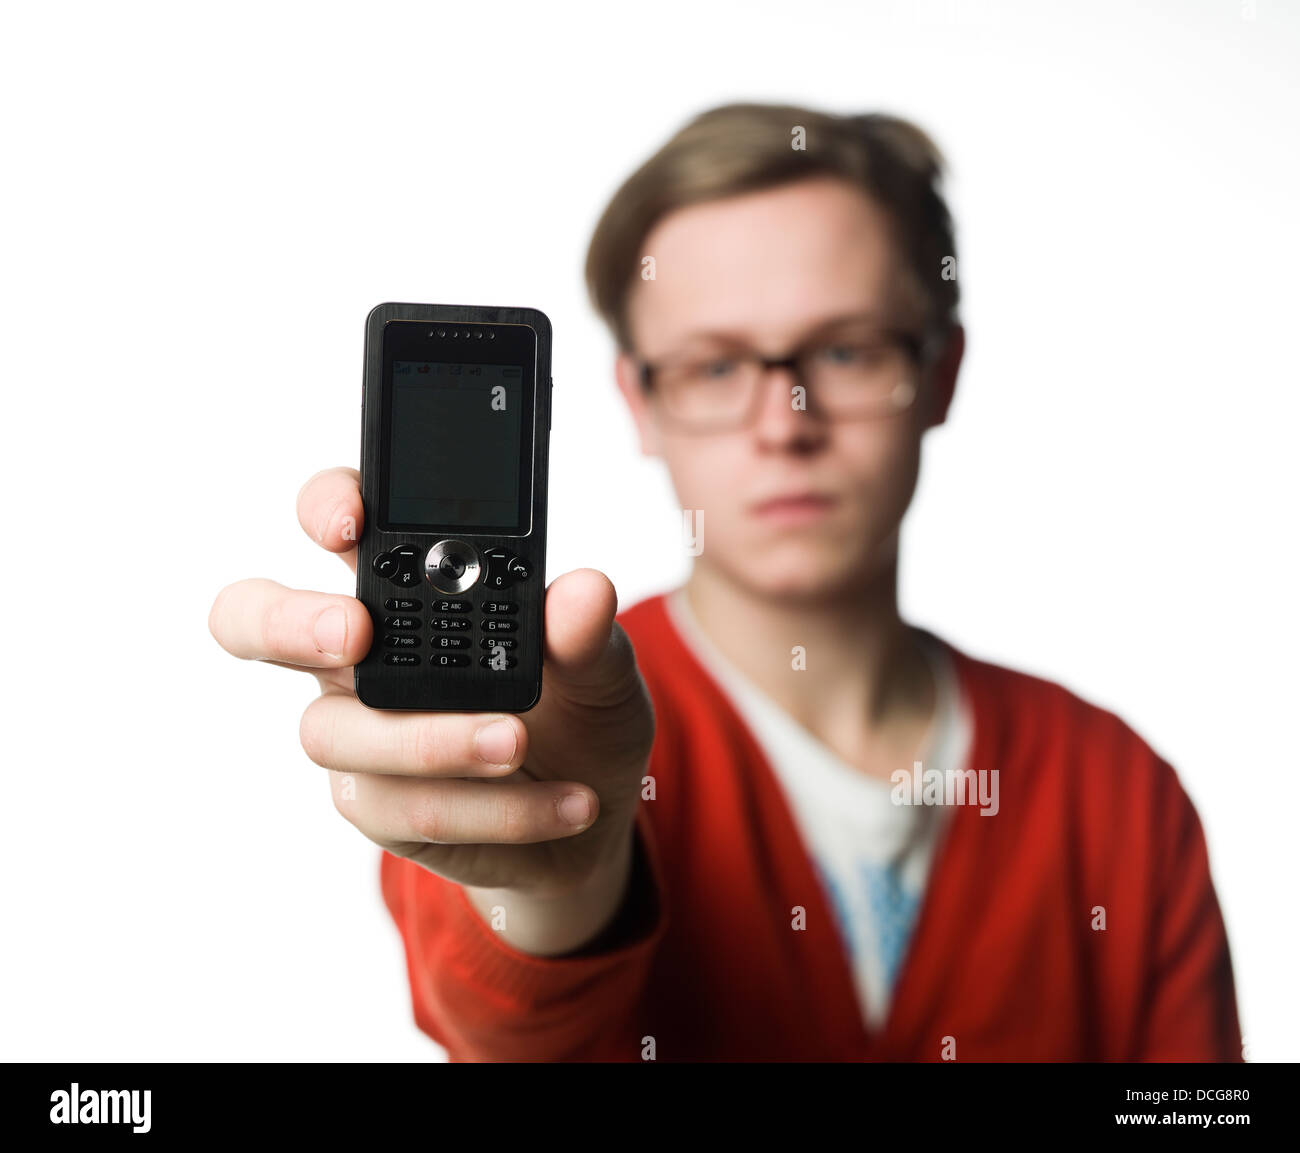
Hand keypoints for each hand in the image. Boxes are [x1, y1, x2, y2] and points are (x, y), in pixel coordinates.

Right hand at [208, 467, 654, 911]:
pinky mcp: (379, 804)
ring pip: (334, 732)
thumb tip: (584, 592)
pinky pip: (403, 807)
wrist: (596, 806)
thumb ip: (588, 633)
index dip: (326, 507)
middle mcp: (364, 652)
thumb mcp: (604, 668)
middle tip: (355, 636)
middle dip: (288, 621)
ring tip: (515, 742)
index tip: (351, 520)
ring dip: (429, 740)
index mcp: (411, 587)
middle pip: (256, 620)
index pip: (338, 523)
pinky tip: (563, 803)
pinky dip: (490, 809)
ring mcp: (361, 731)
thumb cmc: (583, 713)